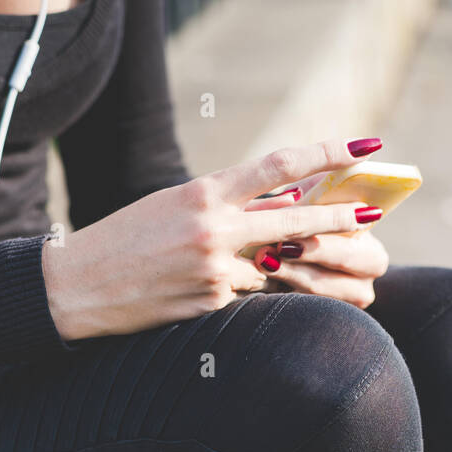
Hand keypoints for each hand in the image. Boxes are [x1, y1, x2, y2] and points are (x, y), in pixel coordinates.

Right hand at [41, 139, 383, 340]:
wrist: (78, 286)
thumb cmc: (127, 239)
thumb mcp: (175, 206)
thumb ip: (227, 204)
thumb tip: (284, 205)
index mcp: (205, 192)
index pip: (280, 165)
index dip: (329, 154)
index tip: (366, 147)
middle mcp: (215, 228)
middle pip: (297, 219)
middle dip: (340, 218)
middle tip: (373, 216)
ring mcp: (215, 269)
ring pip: (271, 265)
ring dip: (274, 265)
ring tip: (247, 263)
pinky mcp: (211, 303)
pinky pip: (246, 296)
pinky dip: (238, 290)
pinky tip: (202, 288)